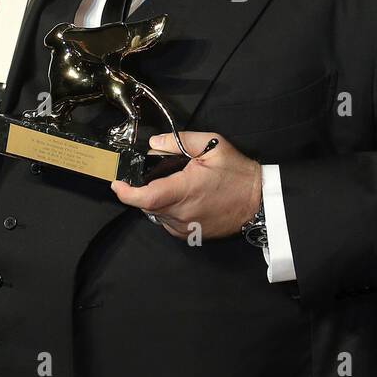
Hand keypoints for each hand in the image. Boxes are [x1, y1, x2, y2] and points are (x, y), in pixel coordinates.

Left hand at [111, 132, 261, 240]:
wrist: (259, 200)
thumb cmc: (237, 172)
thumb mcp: (212, 145)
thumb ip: (180, 141)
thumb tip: (155, 143)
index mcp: (185, 190)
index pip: (146, 197)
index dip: (127, 193)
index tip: (117, 184)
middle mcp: (183, 213)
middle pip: (147, 205)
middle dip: (143, 190)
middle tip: (156, 174)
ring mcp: (187, 227)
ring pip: (156, 215)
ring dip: (156, 201)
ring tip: (173, 185)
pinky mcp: (191, 235)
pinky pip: (168, 223)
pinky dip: (166, 211)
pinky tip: (180, 200)